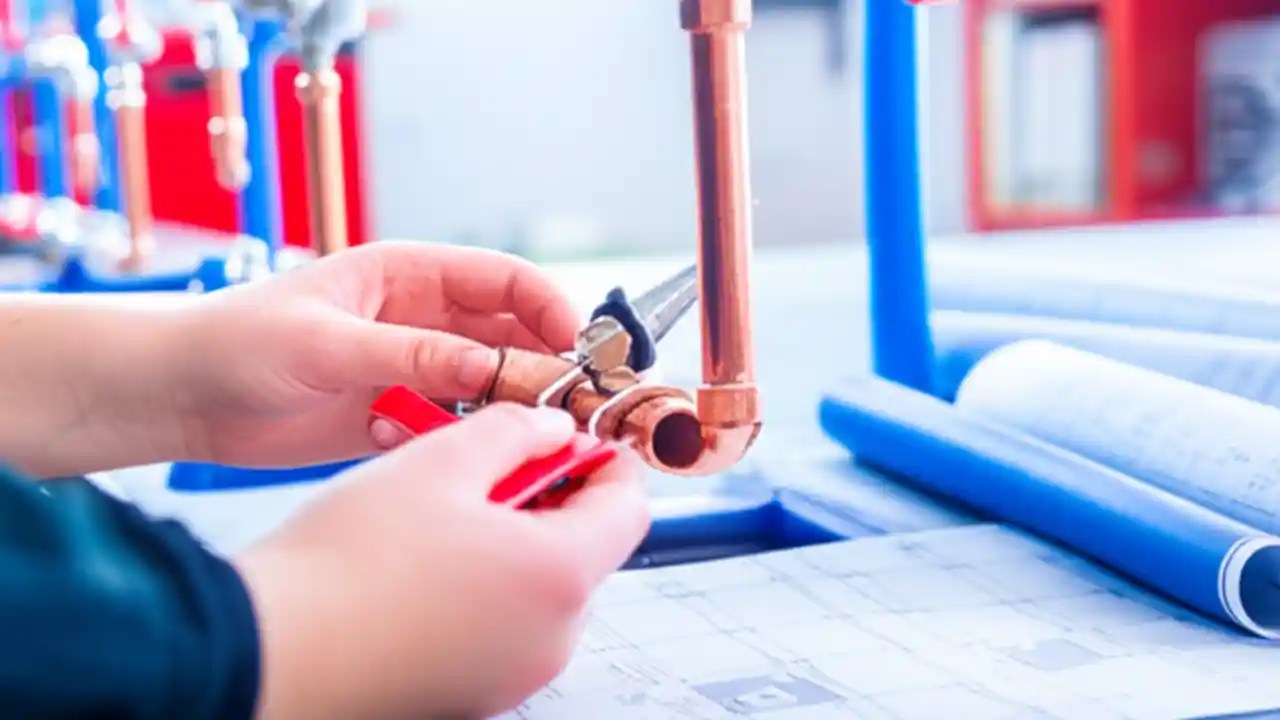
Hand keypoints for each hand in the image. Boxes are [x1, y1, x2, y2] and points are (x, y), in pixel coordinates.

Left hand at [173, 241, 579, 467]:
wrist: (182, 397)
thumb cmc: (237, 342)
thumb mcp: (325, 343)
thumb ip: (410, 354)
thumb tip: (490, 368)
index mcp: (407, 275)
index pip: (504, 280)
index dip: (550, 306)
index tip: (579, 346)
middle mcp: (421, 320)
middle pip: (511, 336)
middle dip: (546, 365)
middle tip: (575, 404)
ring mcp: (412, 369)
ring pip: (490, 387)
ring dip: (511, 409)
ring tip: (526, 437)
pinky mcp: (396, 415)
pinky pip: (453, 427)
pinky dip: (462, 441)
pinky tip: (440, 450)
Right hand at [234, 403, 650, 718]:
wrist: (269, 650)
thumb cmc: (345, 566)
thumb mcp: (441, 461)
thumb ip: (516, 430)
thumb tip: (553, 428)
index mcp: (560, 575)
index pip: (629, 505)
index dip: (604, 459)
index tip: (571, 436)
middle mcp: (552, 637)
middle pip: (587, 547)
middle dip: (552, 495)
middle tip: (494, 464)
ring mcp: (514, 671)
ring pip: (541, 584)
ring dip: (514, 538)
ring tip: (447, 511)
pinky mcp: (474, 690)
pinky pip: (504, 623)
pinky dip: (485, 584)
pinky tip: (426, 561)